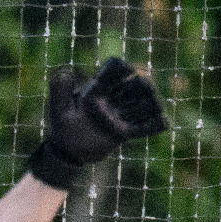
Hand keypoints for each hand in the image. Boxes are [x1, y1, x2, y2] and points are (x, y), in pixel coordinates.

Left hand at [26, 56, 167, 190]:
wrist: (67, 153)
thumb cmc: (61, 130)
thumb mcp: (58, 110)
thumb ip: (59, 90)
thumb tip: (65, 71)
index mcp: (97, 90)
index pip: (114, 71)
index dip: (123, 68)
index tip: (128, 71)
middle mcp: (112, 100)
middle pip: (134, 85)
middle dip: (142, 84)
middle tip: (144, 86)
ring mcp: (120, 115)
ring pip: (142, 103)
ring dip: (149, 102)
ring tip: (147, 107)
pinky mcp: (125, 131)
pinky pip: (143, 127)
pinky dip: (153, 124)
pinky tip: (162, 122)